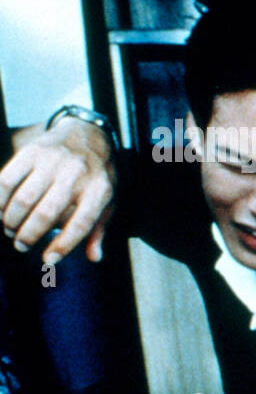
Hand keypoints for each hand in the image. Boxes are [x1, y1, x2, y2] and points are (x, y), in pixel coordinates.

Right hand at [0, 117, 115, 263]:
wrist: (86, 134)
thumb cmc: (97, 176)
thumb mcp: (108, 200)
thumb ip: (99, 230)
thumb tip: (94, 258)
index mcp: (100, 190)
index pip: (81, 223)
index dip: (64, 245)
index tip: (48, 260)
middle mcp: (77, 174)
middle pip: (47, 213)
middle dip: (29, 235)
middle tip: (21, 245)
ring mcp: (53, 161)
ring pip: (24, 198)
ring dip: (11, 220)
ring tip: (9, 230)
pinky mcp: (31, 152)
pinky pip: (7, 179)